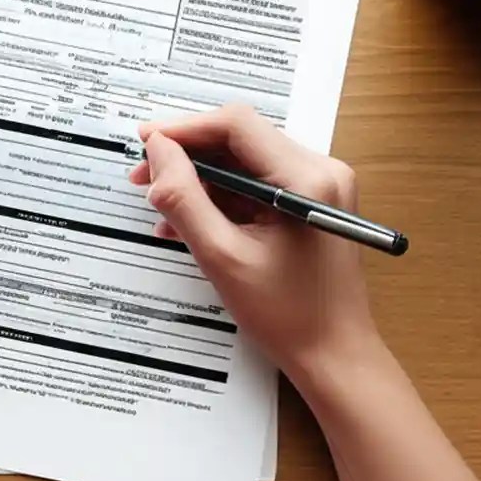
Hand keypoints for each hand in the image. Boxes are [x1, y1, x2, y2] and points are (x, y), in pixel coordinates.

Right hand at [128, 105, 378, 379]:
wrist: (335, 355)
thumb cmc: (290, 316)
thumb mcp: (222, 257)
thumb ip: (184, 199)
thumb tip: (158, 152)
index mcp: (307, 179)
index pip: (237, 125)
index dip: (184, 129)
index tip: (146, 142)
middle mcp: (321, 171)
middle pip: (240, 140)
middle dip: (189, 158)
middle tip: (144, 177)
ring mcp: (320, 186)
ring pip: (245, 162)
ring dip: (202, 181)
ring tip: (164, 210)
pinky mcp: (313, 202)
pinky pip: (259, 185)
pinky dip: (223, 199)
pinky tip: (191, 223)